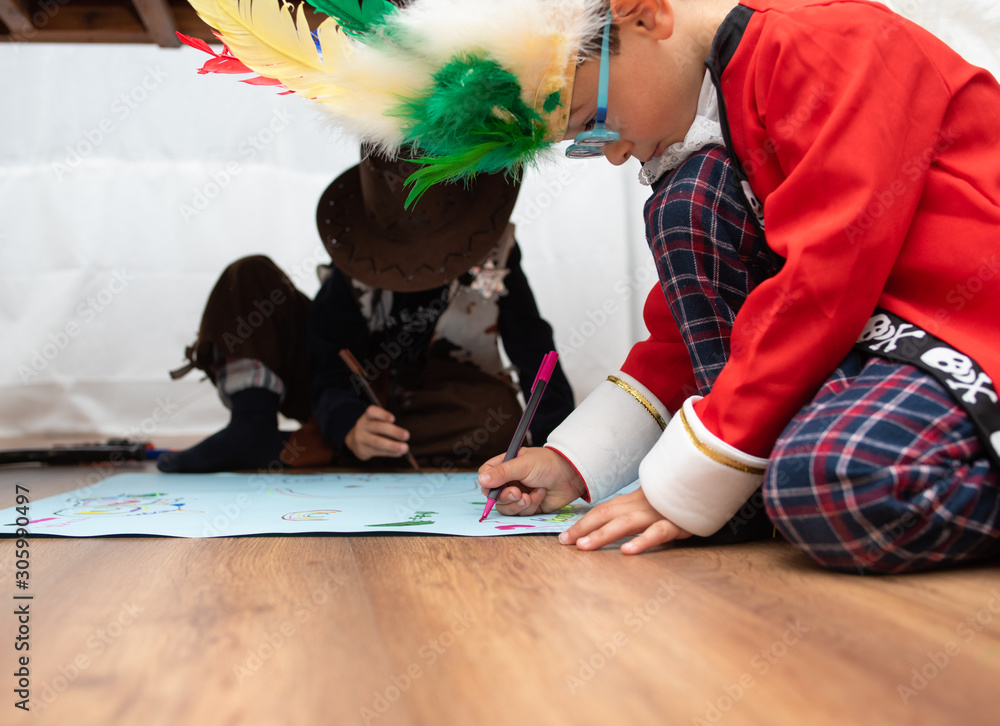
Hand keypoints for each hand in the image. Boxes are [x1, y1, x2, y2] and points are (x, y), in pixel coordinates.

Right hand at [344, 406, 410, 460]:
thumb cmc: (374, 429)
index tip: (393, 419)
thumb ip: (388, 427)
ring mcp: (360, 438)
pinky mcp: (361, 449)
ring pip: (377, 442)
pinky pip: (377, 451)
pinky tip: (398, 453)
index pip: (372, 411)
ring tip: (405, 448)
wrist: (355, 440)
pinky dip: (390, 453)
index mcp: (368, 415)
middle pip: (378, 427)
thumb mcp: (378, 423)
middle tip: (407, 435)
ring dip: (393, 445)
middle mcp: (362, 425)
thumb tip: (403, 437)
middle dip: (394, 431)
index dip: (383, 414)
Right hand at [477, 447, 586, 515]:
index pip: (486, 477)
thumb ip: (502, 473)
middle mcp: (509, 481)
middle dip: (506, 497)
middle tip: (517, 493)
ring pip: (506, 508)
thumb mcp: (523, 465)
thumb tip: (481, 480)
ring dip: (519, 504)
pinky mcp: (530, 506)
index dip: (487, 485)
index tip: (492, 488)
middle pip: (494, 497)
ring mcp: (519, 494)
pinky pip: (522, 513)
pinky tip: (541, 494)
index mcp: (505, 466)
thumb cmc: (547, 463)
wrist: (571, 474)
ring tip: (531, 495)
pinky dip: (532, 505)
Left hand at [559, 487, 690, 553]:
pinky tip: (628, 551)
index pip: (603, 510)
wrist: (705, 482)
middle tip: (564, 541)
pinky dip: (642, 541)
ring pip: (626, 524)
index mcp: (633, 501)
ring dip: (603, 535)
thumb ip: (635, 512)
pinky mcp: (676, 523)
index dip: (583, 522)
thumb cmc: (677, 497)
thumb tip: (612, 525)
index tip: (564, 536)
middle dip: (583, 528)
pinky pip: (657, 533)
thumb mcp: (653, 502)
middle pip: (606, 514)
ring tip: (584, 546)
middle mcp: (641, 505)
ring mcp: (657, 514)